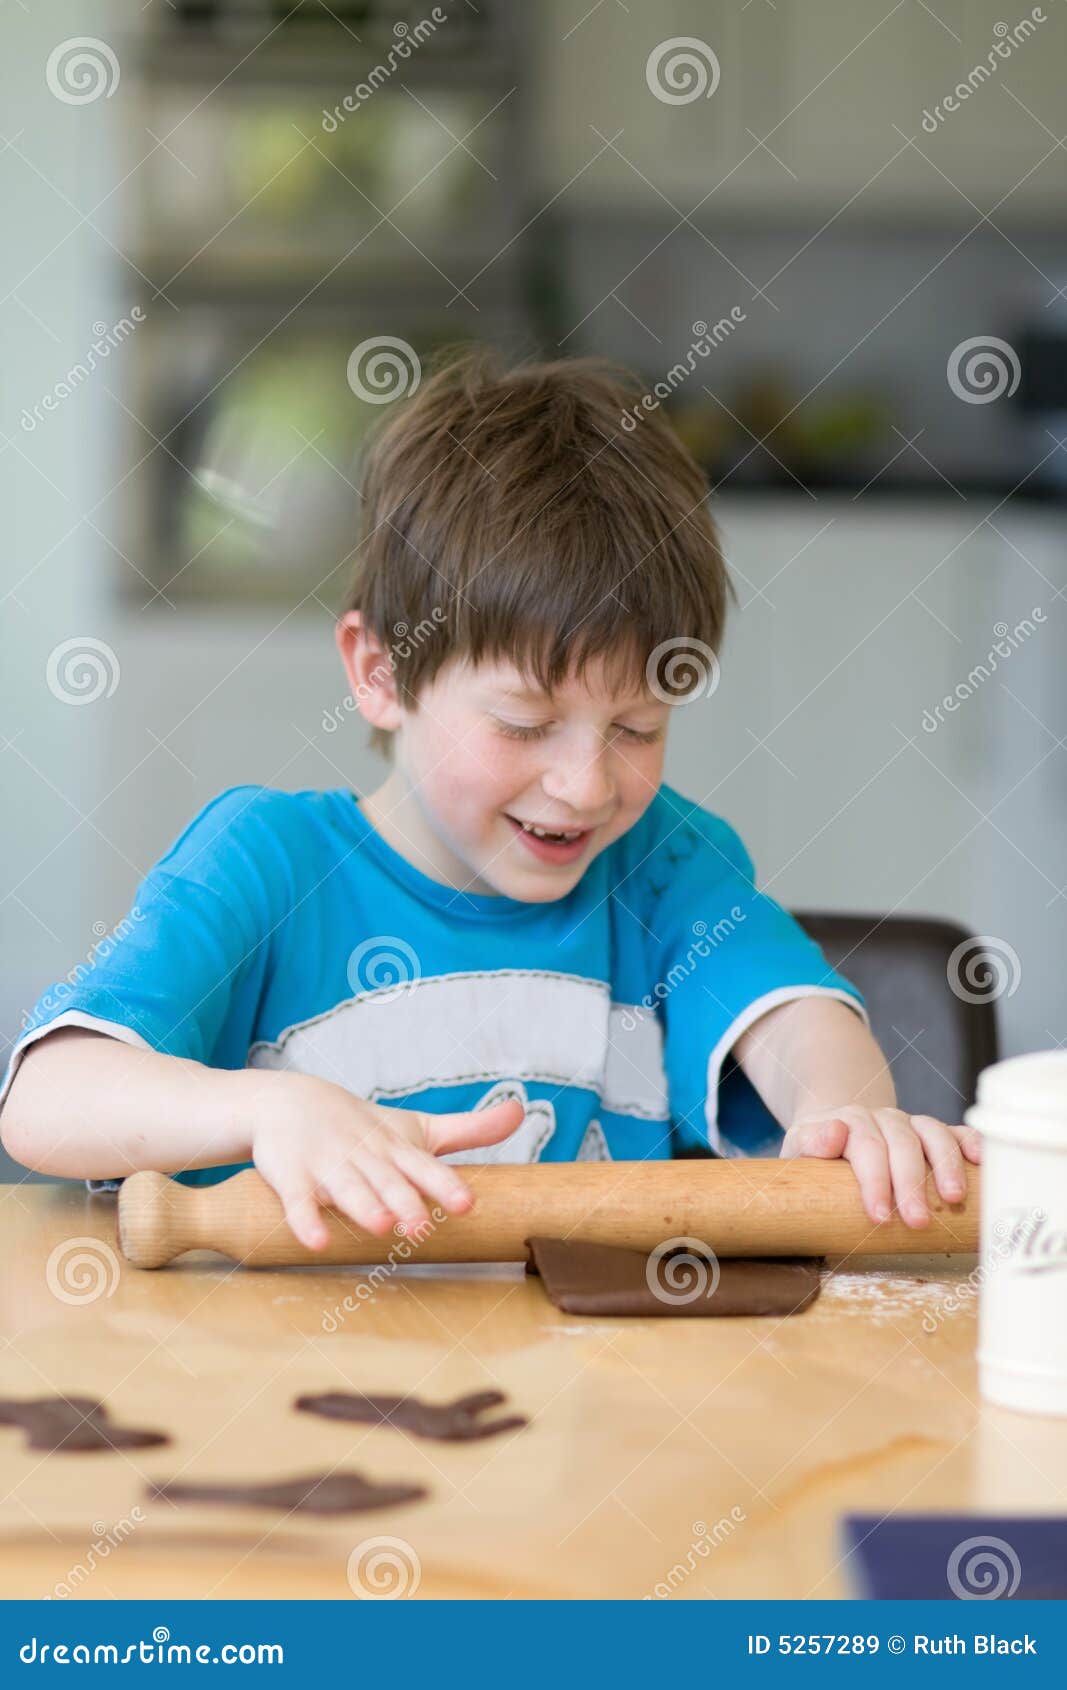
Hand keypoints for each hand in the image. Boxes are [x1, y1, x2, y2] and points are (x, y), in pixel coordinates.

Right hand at [251, 1073, 524, 1250]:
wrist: (288, 1102)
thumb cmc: (363, 1126)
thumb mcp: (416, 1128)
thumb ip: (469, 1129)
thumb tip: (522, 1112)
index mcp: (397, 1149)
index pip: (425, 1168)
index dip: (445, 1185)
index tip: (467, 1204)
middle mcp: (365, 1156)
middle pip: (387, 1181)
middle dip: (404, 1201)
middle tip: (421, 1226)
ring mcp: (327, 1166)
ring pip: (347, 1189)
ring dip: (363, 1206)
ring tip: (380, 1226)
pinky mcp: (292, 1177)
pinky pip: (298, 1202)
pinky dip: (306, 1221)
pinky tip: (318, 1241)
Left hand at [778, 1106, 981, 1228]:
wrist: (836, 1133)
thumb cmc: (817, 1156)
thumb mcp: (799, 1150)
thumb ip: (810, 1143)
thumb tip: (834, 1134)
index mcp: (849, 1123)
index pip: (865, 1147)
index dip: (874, 1181)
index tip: (881, 1217)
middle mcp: (883, 1119)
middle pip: (902, 1144)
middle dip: (911, 1183)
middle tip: (918, 1221)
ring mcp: (910, 1124)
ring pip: (933, 1134)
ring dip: (946, 1165)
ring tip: (953, 1199)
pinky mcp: (932, 1133)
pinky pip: (956, 1132)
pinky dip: (972, 1142)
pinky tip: (982, 1161)